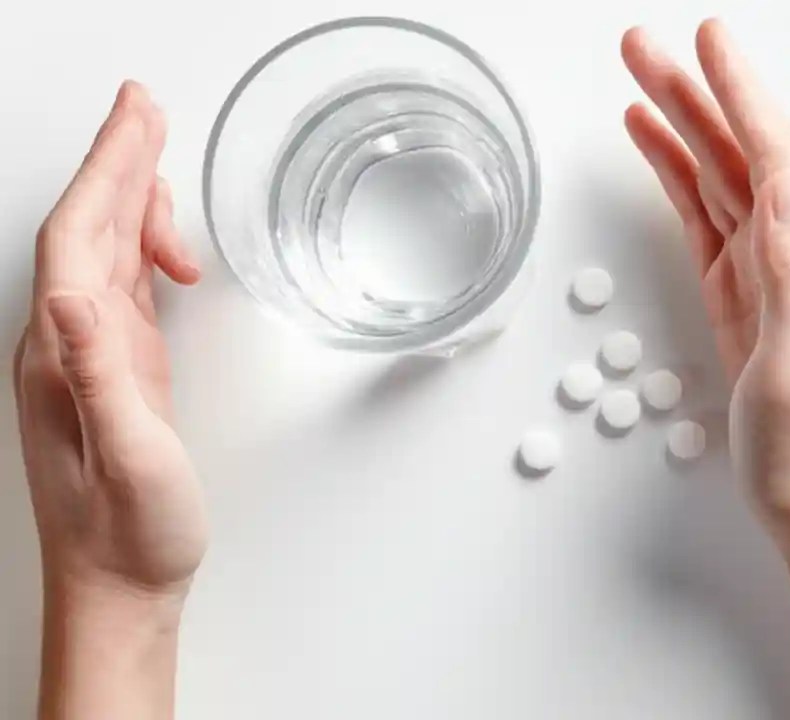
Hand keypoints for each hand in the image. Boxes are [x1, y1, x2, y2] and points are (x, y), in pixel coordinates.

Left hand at [13, 81, 205, 598]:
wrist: (120, 587)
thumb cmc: (129, 532)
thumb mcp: (129, 455)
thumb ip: (96, 372)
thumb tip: (74, 293)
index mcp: (65, 355)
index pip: (78, 236)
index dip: (107, 169)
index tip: (139, 117)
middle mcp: (67, 346)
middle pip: (86, 228)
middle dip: (119, 160)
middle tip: (150, 108)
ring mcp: (91, 358)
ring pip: (105, 250)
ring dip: (132, 196)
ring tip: (161, 155)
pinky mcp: (119, 373)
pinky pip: (125, 287)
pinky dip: (146, 248)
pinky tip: (164, 240)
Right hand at [622, 21, 789, 530]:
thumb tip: (780, 195)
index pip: (773, 151)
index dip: (741, 91)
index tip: (709, 39)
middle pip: (738, 150)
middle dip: (694, 91)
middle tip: (641, 43)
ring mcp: (762, 274)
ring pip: (716, 178)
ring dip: (679, 125)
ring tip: (637, 78)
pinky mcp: (738, 299)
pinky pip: (704, 220)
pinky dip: (677, 179)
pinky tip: (656, 152)